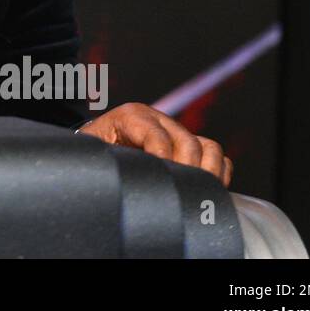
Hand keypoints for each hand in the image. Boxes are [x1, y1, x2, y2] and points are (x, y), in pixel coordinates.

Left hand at [76, 102, 231, 186]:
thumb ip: (102, 157)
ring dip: (207, 172)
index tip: (160, 181)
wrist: (98, 140)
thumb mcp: (92, 149)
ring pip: (207, 147)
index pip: (156, 137)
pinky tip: (206, 188)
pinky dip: (217, 171)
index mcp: (131, 117)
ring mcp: (176, 131)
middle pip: (188, 142)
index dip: (162, 160)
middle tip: (179, 194)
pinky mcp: (188, 143)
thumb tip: (112, 177)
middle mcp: (158, 120)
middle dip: (186, 170)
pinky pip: (215, 154)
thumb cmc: (94, 147)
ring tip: (196, 192)